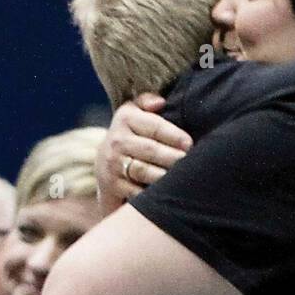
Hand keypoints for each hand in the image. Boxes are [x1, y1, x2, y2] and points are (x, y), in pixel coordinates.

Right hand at [95, 94, 191, 211]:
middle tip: (189, 162)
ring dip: (165, 175)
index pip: (154, 126)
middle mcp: (116, 140)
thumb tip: (160, 102)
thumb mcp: (134, 113)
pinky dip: (151, 193)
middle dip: (173, 157)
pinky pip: (135, 190)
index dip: (174, 135)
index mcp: (125, 118)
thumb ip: (146, 102)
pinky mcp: (112, 185)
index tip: (190, 144)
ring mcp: (112, 164)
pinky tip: (166, 192)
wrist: (104, 163)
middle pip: (151, 149)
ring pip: (144, 171)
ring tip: (181, 177)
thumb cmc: (131, 135)